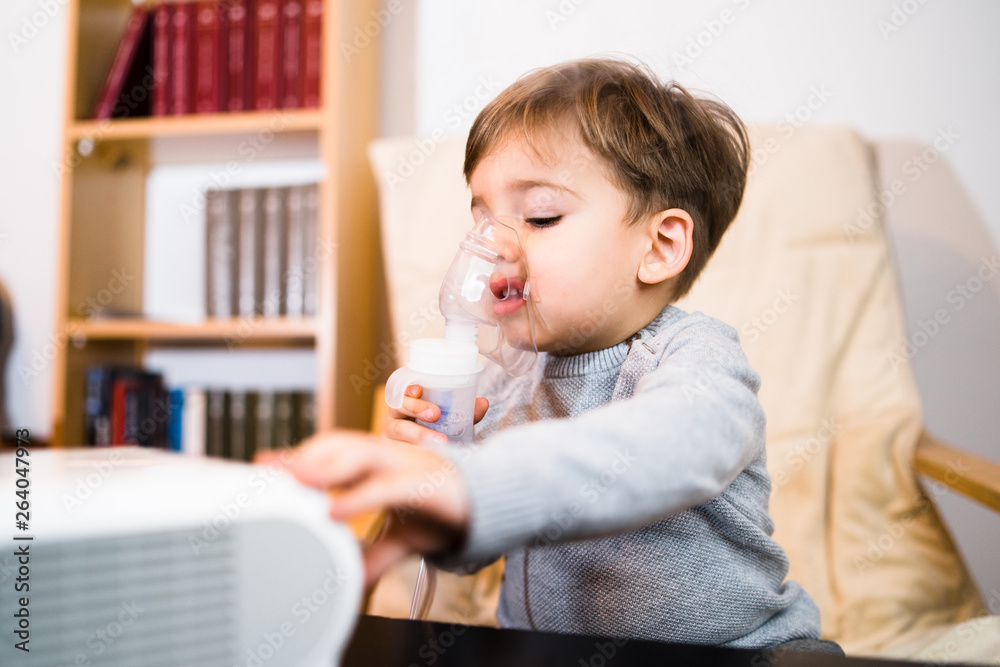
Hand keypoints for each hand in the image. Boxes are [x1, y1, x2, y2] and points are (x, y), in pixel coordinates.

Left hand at [273, 430, 470, 587]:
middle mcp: (389, 457)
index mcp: (379, 464)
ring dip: (325, 466)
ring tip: (295, 480)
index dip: (298, 457)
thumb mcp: (403, 538)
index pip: (331, 453)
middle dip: (304, 457)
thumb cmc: (445, 511)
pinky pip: (386, 487)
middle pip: (339, 446)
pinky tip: (336, 510)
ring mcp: (406, 465)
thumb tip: (353, 578)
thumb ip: (376, 554)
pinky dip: (360, 497)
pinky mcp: (424, 482)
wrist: (493, 503)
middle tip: (269, 469)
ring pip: (360, 455)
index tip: (264, 464)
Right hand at [382, 384, 488, 444]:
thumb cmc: (436, 434)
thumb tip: (484, 402)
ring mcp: (391, 435)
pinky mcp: (393, 453)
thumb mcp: (450, 422)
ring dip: (419, 432)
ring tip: (440, 440)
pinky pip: (399, 451)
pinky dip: (414, 451)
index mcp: (407, 403)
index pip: (404, 389)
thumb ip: (465, 413)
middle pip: (399, 406)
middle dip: (416, 407)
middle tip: (435, 414)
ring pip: (399, 429)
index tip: (419, 389)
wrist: (425, 463)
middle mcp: (395, 416)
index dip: (409, 388)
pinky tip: (427, 454)